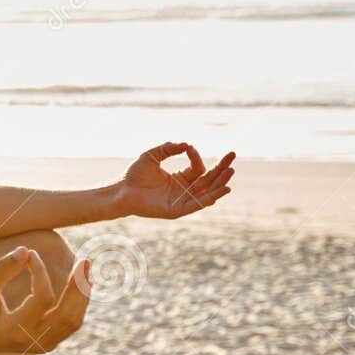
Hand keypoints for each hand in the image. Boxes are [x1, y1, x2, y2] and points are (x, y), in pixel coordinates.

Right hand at [0, 247, 92, 353]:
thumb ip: (1, 269)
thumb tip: (26, 250)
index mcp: (14, 330)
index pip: (42, 298)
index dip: (41, 272)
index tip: (31, 254)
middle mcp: (32, 342)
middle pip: (67, 316)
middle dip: (78, 287)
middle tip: (85, 261)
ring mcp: (42, 346)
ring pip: (73, 321)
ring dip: (82, 296)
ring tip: (85, 270)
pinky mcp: (47, 343)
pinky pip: (69, 324)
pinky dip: (77, 304)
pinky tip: (80, 285)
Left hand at [117, 141, 234, 218]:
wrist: (122, 190)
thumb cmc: (134, 174)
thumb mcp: (152, 156)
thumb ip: (168, 149)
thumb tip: (186, 144)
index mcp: (180, 178)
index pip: (197, 168)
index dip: (196, 157)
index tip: (189, 148)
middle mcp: (184, 190)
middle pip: (208, 180)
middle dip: (221, 168)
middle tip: (233, 155)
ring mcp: (182, 201)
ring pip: (207, 192)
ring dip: (220, 182)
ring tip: (231, 170)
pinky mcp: (178, 211)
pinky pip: (198, 204)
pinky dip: (212, 197)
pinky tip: (224, 189)